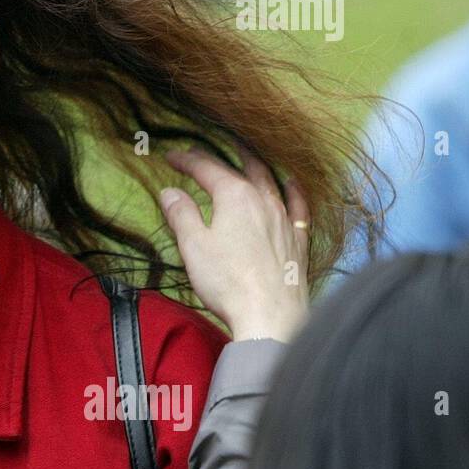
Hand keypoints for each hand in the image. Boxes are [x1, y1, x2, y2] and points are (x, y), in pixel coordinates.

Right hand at [158, 143, 309, 342]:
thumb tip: (170, 191)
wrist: (270, 316)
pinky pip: (298, 206)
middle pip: (242, 168)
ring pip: (271, 182)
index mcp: (235, 197)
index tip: (171, 156)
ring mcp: (285, 219)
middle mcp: (264, 200)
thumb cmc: (227, 281)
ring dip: (256, 166)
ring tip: (246, 156)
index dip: (187, 160)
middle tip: (205, 151)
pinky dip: (292, 190)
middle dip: (222, 156)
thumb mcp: (193, 246)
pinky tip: (290, 184)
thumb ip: (181, 214)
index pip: (207, 169)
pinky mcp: (298, 240)